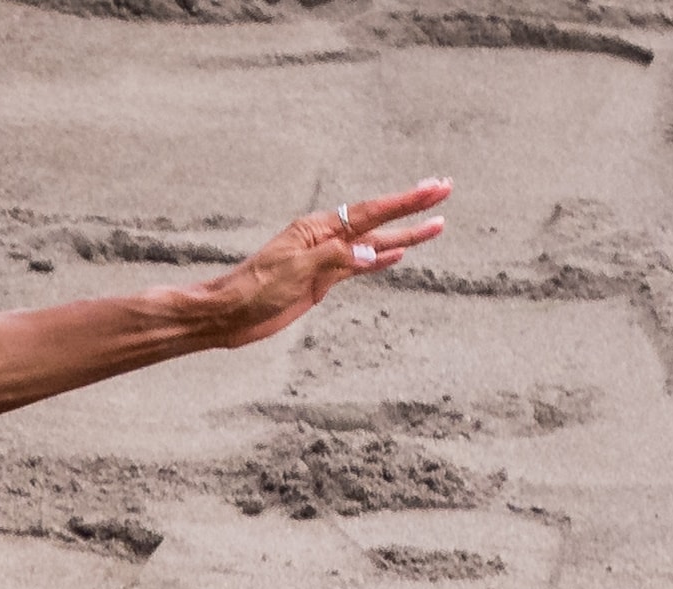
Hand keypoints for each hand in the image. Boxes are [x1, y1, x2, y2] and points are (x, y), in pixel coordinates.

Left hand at [207, 179, 451, 348]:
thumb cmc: (252, 290)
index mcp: (317, 229)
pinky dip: (380, 260)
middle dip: (412, 209)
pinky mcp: (321, 282)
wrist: (227, 316)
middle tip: (445, 191)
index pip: (370, 211)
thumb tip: (373, 252)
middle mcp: (325, 240)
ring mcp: (325, 261)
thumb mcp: (293, 271)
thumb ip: (334, 259)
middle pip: (378, 221)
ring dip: (405, 236)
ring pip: (373, 245)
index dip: (405, 200)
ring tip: (437, 226)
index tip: (435, 188)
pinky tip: (397, 254)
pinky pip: (358, 267)